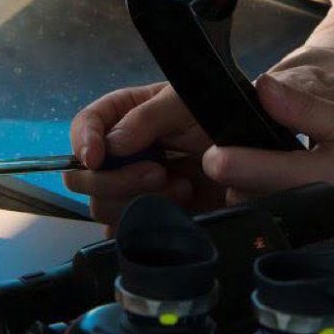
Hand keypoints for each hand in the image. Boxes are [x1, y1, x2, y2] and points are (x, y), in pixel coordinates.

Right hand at [63, 82, 223, 227]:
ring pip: (103, 207)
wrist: (250, 150)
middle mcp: (121, 151)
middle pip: (83, 176)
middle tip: (158, 174)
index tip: (95, 159)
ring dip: (140, 202)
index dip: (83, 142)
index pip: (85, 125)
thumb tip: (111, 145)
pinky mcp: (146, 214)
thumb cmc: (217, 113)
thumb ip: (147, 117)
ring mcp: (132, 185)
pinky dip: (146, 225)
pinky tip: (176, 210)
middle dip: (117, 180)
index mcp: (124, 114)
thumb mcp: (185, 103)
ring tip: (182, 188)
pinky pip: (125, 230)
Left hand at [201, 73, 333, 229]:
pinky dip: (262, 214)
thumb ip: (302, 108)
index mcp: (309, 178)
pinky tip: (279, 197)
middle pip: (236, 194)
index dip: (223, 156)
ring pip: (247, 215)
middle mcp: (298, 215)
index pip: (243, 171)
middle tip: (251, 153)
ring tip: (268, 175)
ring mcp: (298, 239)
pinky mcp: (299, 252)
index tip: (218, 147)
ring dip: (247, 193)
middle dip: (235, 173)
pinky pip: (264, 233)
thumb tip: (262, 86)